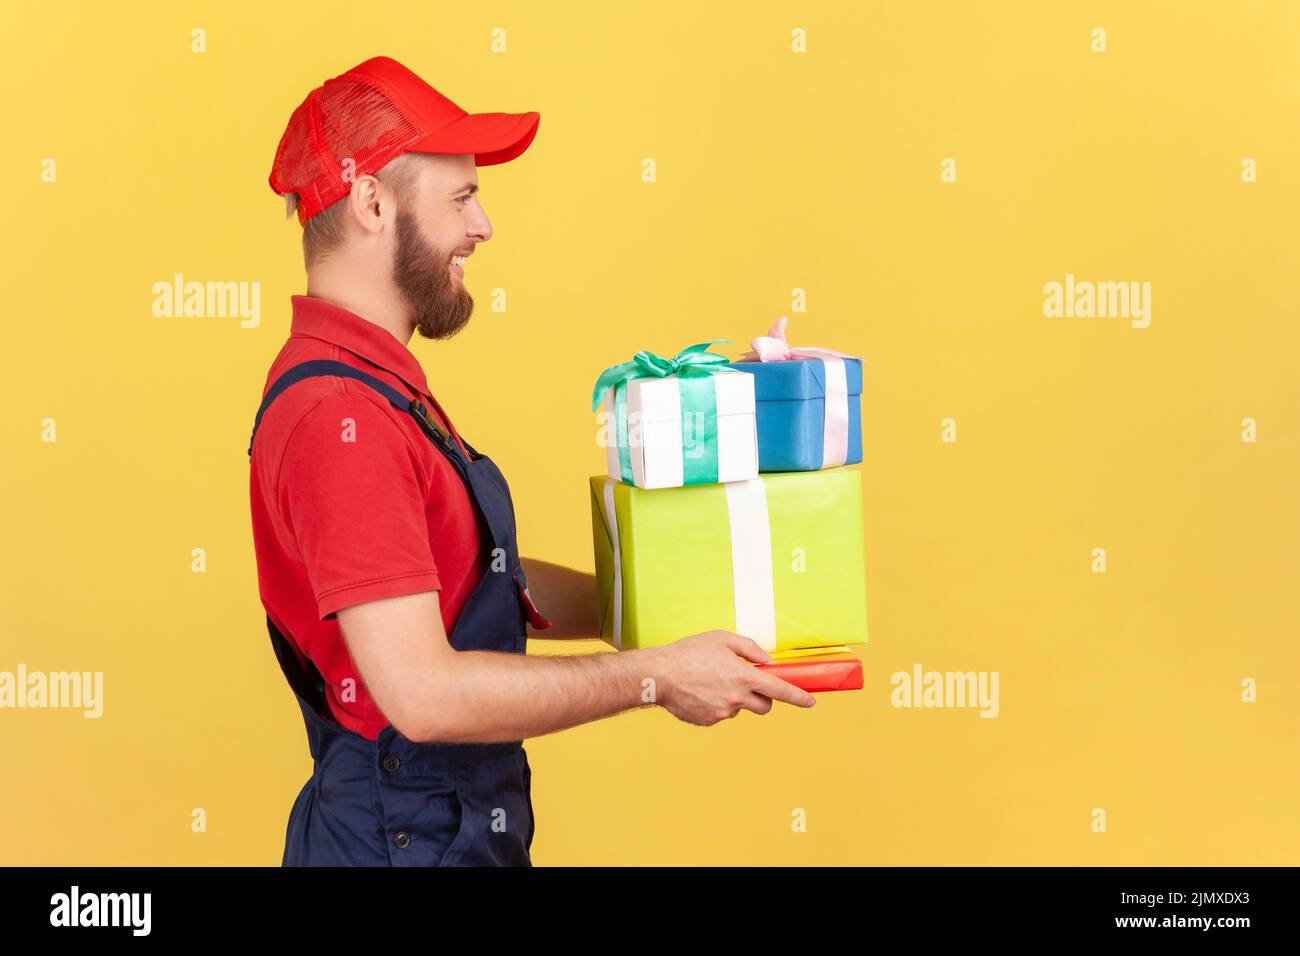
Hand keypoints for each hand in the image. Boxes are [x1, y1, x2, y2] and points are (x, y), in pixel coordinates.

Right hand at [648, 630, 815, 725]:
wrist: (659, 675)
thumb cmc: (689, 653)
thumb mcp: (721, 639)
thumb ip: (749, 648)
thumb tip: (766, 660)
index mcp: (744, 677)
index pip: (780, 690)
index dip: (799, 697)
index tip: (811, 701)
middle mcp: (737, 698)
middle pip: (764, 707)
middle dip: (762, 698)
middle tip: (747, 685)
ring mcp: (722, 713)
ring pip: (739, 709)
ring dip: (734, 699)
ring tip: (710, 682)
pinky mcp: (708, 721)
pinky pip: (720, 714)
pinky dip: (715, 705)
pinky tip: (699, 692)